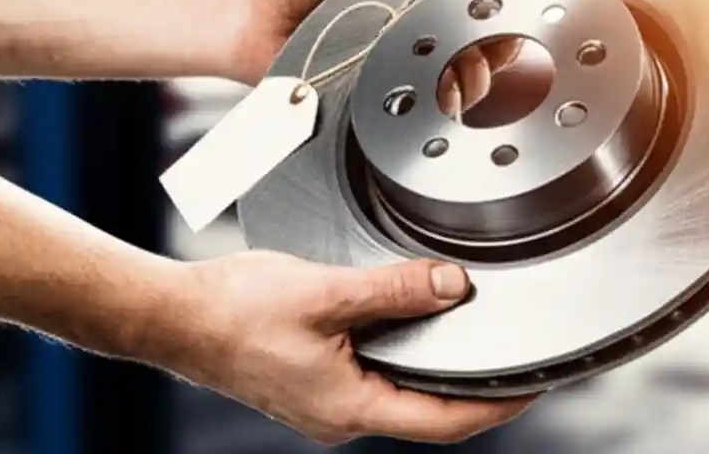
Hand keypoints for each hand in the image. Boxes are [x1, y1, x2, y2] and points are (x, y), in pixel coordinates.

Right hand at [160, 252, 534, 444]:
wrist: (174, 317)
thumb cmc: (232, 313)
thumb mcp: (327, 294)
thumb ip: (394, 291)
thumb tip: (451, 287)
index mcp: (350, 407)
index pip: (446, 421)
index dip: (497, 406)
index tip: (535, 387)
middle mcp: (341, 415)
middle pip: (428, 411)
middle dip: (474, 389)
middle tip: (516, 359)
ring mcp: (326, 403)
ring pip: (400, 390)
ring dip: (437, 368)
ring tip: (473, 337)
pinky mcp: (313, 384)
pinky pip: (373, 376)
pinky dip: (402, 356)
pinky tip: (410, 325)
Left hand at [225, 0, 523, 113]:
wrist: (242, 21)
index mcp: (400, 3)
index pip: (454, 12)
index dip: (484, 17)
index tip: (503, 16)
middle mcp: (398, 41)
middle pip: (459, 54)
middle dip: (486, 54)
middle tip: (494, 51)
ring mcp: (385, 73)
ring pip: (440, 86)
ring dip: (464, 83)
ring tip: (472, 79)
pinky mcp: (364, 98)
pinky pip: (400, 108)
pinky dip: (425, 103)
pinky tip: (444, 100)